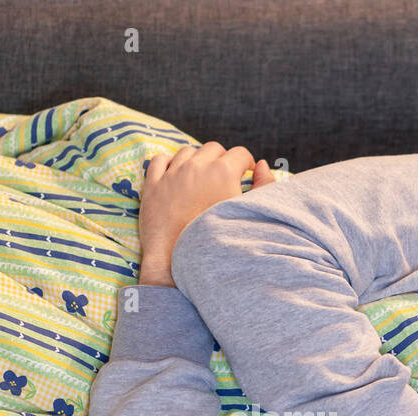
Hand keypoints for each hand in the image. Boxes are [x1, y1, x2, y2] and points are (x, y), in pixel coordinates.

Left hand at [137, 142, 275, 286]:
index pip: (240, 153)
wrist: (182, 265)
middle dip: (221, 159)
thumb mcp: (249, 214)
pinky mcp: (152, 186)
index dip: (245, 163)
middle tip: (223, 176)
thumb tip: (261, 164)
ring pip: (186, 151)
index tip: (244, 173)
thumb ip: (264, 186)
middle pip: (214, 148)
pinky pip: (159, 160)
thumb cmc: (220, 243)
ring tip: (199, 176)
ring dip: (196, 159)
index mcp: (223, 172)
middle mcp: (197, 167)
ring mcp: (172, 175)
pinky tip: (174, 173)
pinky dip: (168, 162)